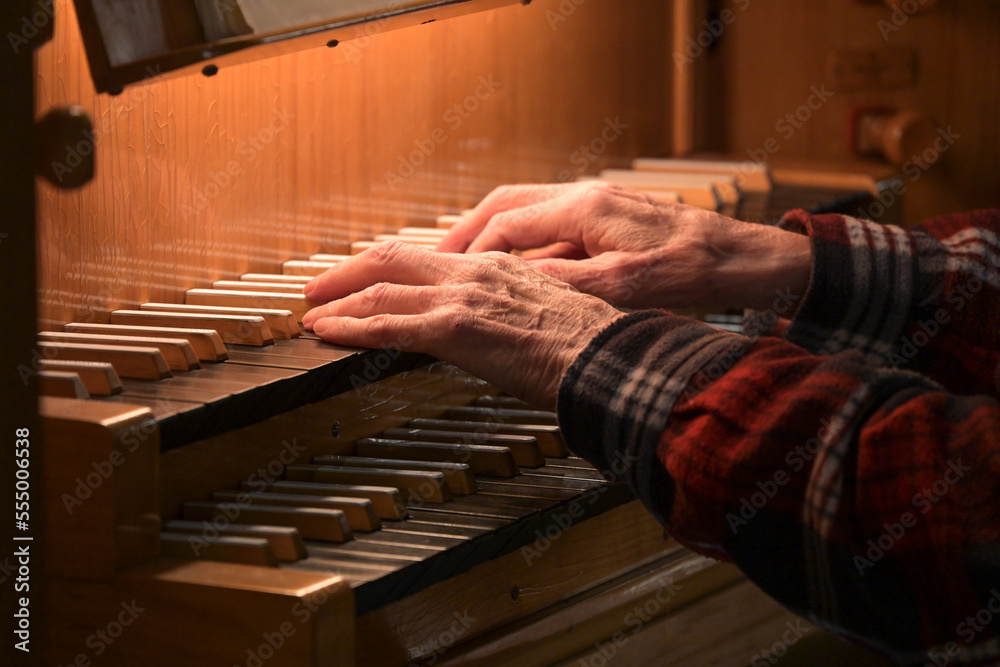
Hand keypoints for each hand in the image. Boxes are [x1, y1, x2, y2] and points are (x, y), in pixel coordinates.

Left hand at [302, 242, 623, 408]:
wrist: (609, 359)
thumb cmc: (587, 347)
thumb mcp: (543, 315)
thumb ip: (508, 313)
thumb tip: (491, 328)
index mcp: (495, 268)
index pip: (425, 258)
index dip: (385, 268)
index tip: (363, 279)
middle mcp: (474, 273)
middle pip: (392, 259)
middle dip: (346, 273)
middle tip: (318, 288)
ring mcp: (464, 298)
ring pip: (383, 289)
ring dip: (340, 302)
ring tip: (312, 315)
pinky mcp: (457, 329)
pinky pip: (390, 324)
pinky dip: (351, 327)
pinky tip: (328, 333)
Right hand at [438, 181, 811, 311]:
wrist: (740, 256)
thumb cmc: (693, 267)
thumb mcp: (629, 285)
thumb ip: (570, 283)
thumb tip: (516, 284)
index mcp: (584, 208)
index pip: (507, 225)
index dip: (472, 253)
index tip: (449, 278)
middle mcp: (583, 198)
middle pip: (504, 206)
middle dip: (464, 232)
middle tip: (436, 258)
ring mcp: (593, 206)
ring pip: (523, 213)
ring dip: (488, 236)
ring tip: (460, 264)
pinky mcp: (603, 221)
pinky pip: (546, 226)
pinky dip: (519, 245)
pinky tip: (512, 271)